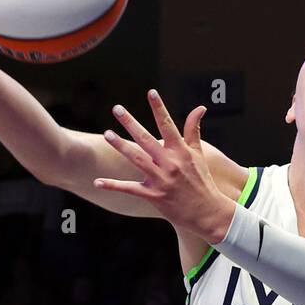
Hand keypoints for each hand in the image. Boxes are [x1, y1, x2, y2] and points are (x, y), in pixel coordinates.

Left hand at [94, 90, 235, 241]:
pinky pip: (130, 188)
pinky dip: (113, 186)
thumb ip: (194, 130)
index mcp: (180, 152)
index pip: (168, 125)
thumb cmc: (202, 181)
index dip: (159, 108)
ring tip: (107, 134)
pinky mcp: (154, 196)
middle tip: (117, 109)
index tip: (151, 92)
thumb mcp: (199, 154)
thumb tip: (200, 107)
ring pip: (137, 159)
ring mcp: (161, 180)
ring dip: (120, 146)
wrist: (207, 212)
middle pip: (147, 139)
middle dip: (131, 123)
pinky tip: (97, 182)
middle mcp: (170, 163)